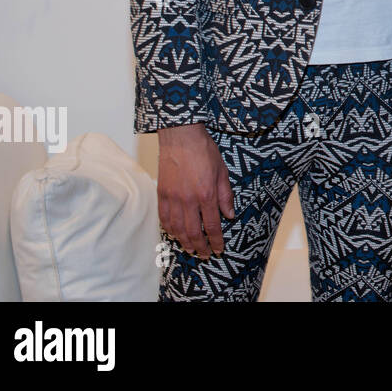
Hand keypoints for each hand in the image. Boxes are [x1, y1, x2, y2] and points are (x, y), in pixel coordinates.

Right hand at [157, 122, 234, 258]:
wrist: (181, 137)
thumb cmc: (204, 151)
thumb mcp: (222, 172)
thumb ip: (225, 196)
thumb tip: (230, 215)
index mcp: (206, 195)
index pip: (213, 225)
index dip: (216, 241)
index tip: (218, 249)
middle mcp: (188, 200)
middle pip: (194, 232)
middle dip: (200, 246)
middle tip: (204, 255)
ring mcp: (173, 198)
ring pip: (177, 229)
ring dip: (184, 242)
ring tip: (191, 249)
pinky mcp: (162, 194)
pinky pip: (164, 218)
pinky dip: (170, 230)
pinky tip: (175, 235)